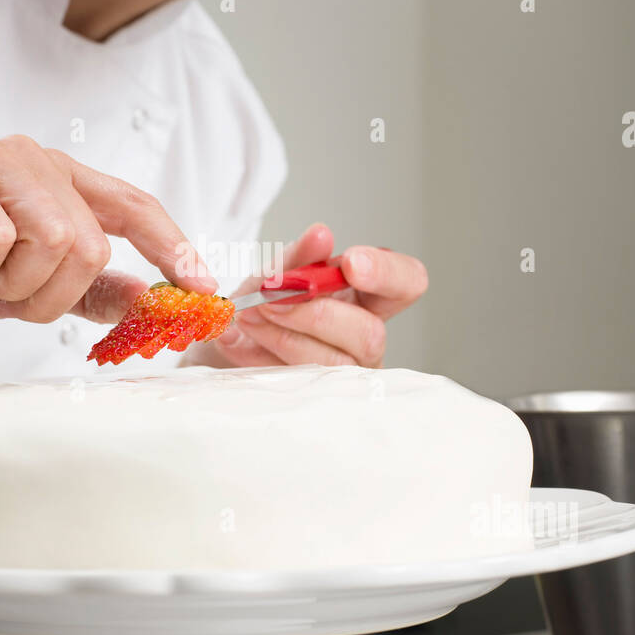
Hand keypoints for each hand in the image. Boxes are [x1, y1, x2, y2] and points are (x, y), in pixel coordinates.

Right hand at [0, 134, 216, 323]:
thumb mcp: (27, 288)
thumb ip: (88, 290)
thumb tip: (152, 302)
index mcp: (60, 181)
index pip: (135, 206)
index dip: (173, 247)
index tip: (203, 289)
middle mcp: (33, 160)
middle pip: (91, 244)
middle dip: (50, 294)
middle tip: (4, 291)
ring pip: (53, 239)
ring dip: (12, 283)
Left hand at [198, 223, 427, 367]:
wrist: (225, 340)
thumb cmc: (264, 302)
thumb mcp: (277, 272)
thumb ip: (299, 256)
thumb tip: (321, 236)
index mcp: (368, 297)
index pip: (408, 283)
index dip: (387, 273)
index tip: (350, 263)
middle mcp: (365, 337)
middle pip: (370, 333)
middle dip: (318, 314)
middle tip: (272, 297)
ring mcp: (345, 374)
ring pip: (333, 362)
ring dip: (284, 335)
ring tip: (250, 314)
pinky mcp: (315, 398)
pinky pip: (298, 382)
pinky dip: (263, 354)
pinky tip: (242, 338)